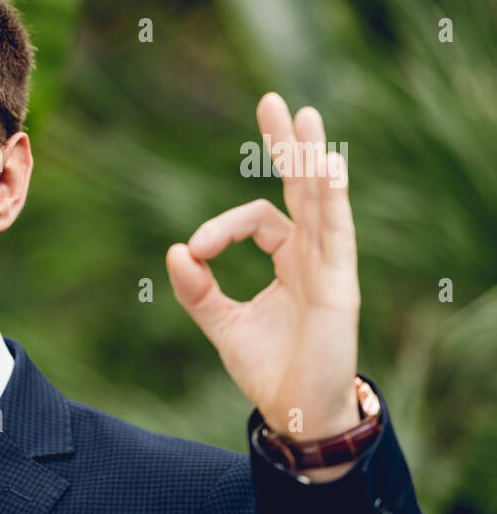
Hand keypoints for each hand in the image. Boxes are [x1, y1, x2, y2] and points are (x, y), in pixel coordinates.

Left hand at [167, 93, 361, 478]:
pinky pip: (337, 233)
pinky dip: (331, 200)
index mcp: (288, 261)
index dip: (221, 228)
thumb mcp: (221, 324)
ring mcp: (329, 268)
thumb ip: (198, 290)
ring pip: (322, 201)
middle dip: (287, 145)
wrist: (295, 412)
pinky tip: (326, 167)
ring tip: (306, 117)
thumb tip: (174, 250)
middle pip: (301, 188)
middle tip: (273, 101)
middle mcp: (312, 257)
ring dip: (313, 158)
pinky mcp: (339, 286)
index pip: (258, 220)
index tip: (195, 251)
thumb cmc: (268, 369)